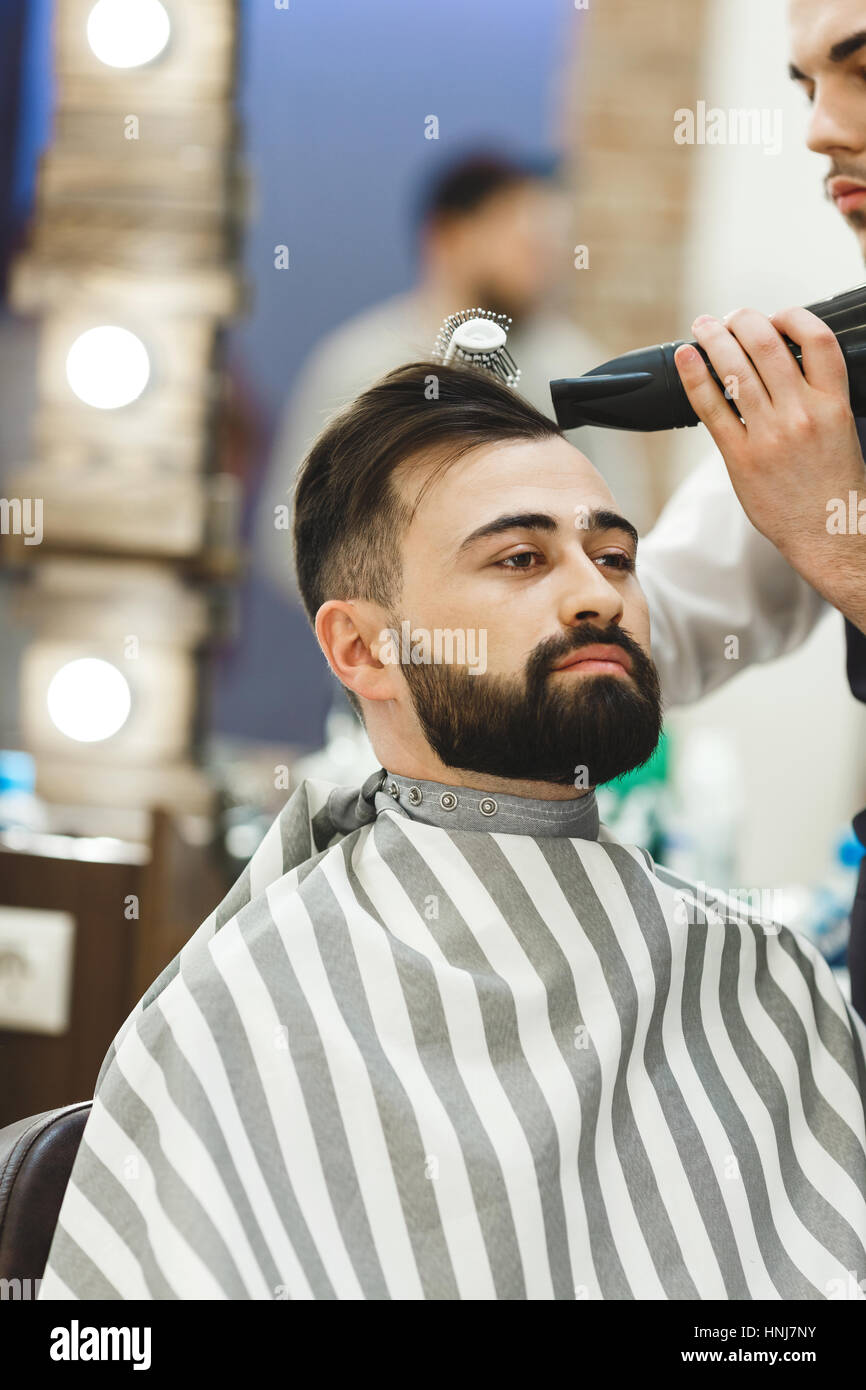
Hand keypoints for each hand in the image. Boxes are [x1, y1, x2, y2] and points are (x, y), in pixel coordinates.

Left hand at [674, 307, 865, 632]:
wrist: (829, 536)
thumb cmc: (836, 486)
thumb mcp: (844, 431)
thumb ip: (820, 397)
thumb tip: (786, 366)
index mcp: (834, 404)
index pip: (817, 338)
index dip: (792, 316)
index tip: (776, 317)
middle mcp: (803, 414)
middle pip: (768, 345)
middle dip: (744, 320)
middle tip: (730, 317)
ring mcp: (770, 435)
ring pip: (736, 369)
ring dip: (715, 339)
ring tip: (703, 326)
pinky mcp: (742, 458)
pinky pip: (712, 407)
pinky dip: (695, 377)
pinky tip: (687, 358)